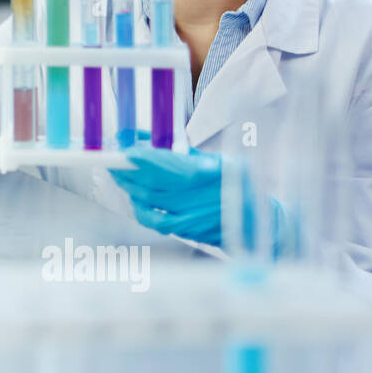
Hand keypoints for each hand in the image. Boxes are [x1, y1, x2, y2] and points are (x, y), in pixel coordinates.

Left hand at [109, 145, 292, 255]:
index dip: (141, 156)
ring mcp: (187, 214)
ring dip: (129, 186)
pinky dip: (141, 210)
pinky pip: (155, 221)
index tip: (126, 148)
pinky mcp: (186, 229)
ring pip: (148, 199)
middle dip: (127, 169)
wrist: (258, 222)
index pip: (164, 163)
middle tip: (113, 159)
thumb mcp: (224, 162)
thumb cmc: (242, 187)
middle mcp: (192, 195)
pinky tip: (134, 200)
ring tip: (118, 174)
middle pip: (149, 181)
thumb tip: (165, 143)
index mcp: (202, 174)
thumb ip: (192, 154)